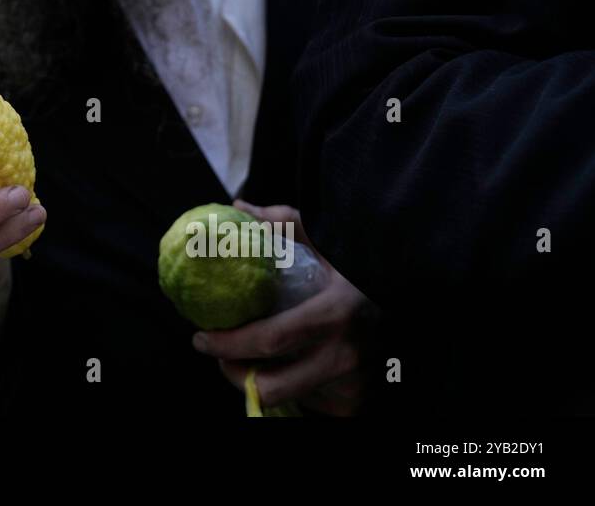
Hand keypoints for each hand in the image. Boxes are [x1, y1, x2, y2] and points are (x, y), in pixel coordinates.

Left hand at [191, 201, 377, 415]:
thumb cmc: (363, 272)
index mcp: (334, 314)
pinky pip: (311, 406)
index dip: (227, 345)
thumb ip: (284, 223)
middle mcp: (345, 356)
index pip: (268, 341)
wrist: (415, 300)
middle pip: (271, 386)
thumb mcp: (329, 243)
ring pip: (288, 397)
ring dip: (262, 381)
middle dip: (234, 373)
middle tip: (219, 356)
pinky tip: (288, 371)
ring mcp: (354, 385)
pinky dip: (293, 392)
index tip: (200, 337)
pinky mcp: (358, 404)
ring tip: (251, 360)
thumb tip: (239, 208)